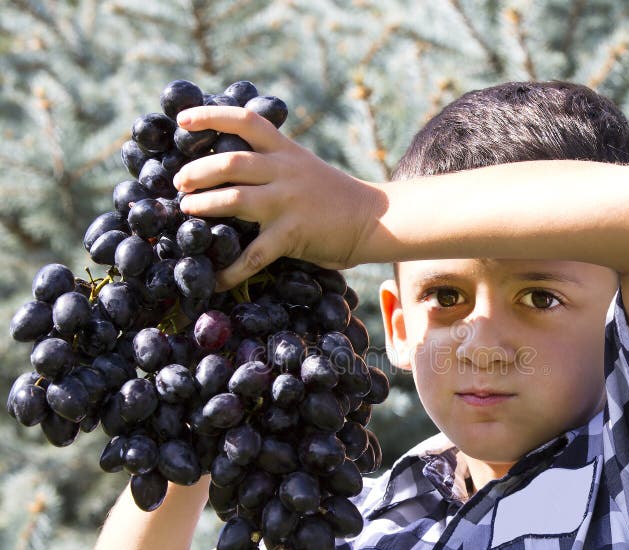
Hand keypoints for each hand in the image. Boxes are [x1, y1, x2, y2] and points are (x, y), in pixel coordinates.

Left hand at [172, 106, 385, 290]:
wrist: (375, 219)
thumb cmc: (337, 197)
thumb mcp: (305, 168)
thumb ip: (275, 166)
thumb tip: (234, 175)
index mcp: (287, 151)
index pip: (246, 120)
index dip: (211, 116)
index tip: (183, 120)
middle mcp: (285, 171)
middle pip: (230, 161)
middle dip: (197, 171)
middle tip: (179, 183)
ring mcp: (288, 202)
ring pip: (234, 199)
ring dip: (204, 205)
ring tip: (186, 211)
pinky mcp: (292, 234)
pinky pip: (253, 254)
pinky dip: (230, 270)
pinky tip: (215, 280)